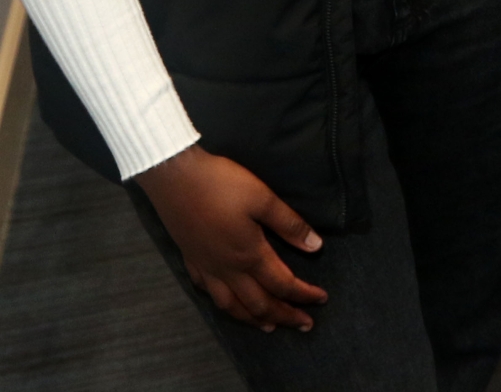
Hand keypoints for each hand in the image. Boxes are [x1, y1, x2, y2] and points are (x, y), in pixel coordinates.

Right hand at [136, 145, 326, 330]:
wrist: (174, 178)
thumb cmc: (222, 185)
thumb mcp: (263, 198)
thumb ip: (290, 225)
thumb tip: (316, 247)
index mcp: (249, 254)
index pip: (282, 284)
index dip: (304, 295)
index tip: (322, 300)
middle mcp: (227, 269)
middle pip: (259, 304)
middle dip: (284, 316)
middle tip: (304, 324)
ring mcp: (206, 268)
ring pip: (231, 306)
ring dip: (253, 319)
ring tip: (269, 327)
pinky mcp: (191, 261)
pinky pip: (209, 293)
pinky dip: (225, 305)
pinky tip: (228, 303)